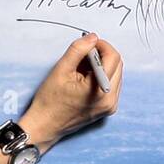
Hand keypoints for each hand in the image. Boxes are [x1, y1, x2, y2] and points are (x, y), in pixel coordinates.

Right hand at [22, 32, 122, 152]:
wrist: (45, 125)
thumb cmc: (50, 101)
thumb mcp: (61, 70)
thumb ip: (78, 50)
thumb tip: (92, 37)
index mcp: (100, 90)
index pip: (113, 57)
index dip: (102, 45)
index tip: (88, 43)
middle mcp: (110, 99)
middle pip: (118, 65)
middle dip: (103, 54)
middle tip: (84, 53)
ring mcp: (110, 106)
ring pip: (116, 74)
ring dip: (103, 65)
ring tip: (82, 67)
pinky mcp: (108, 108)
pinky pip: (112, 85)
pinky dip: (102, 76)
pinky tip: (86, 78)